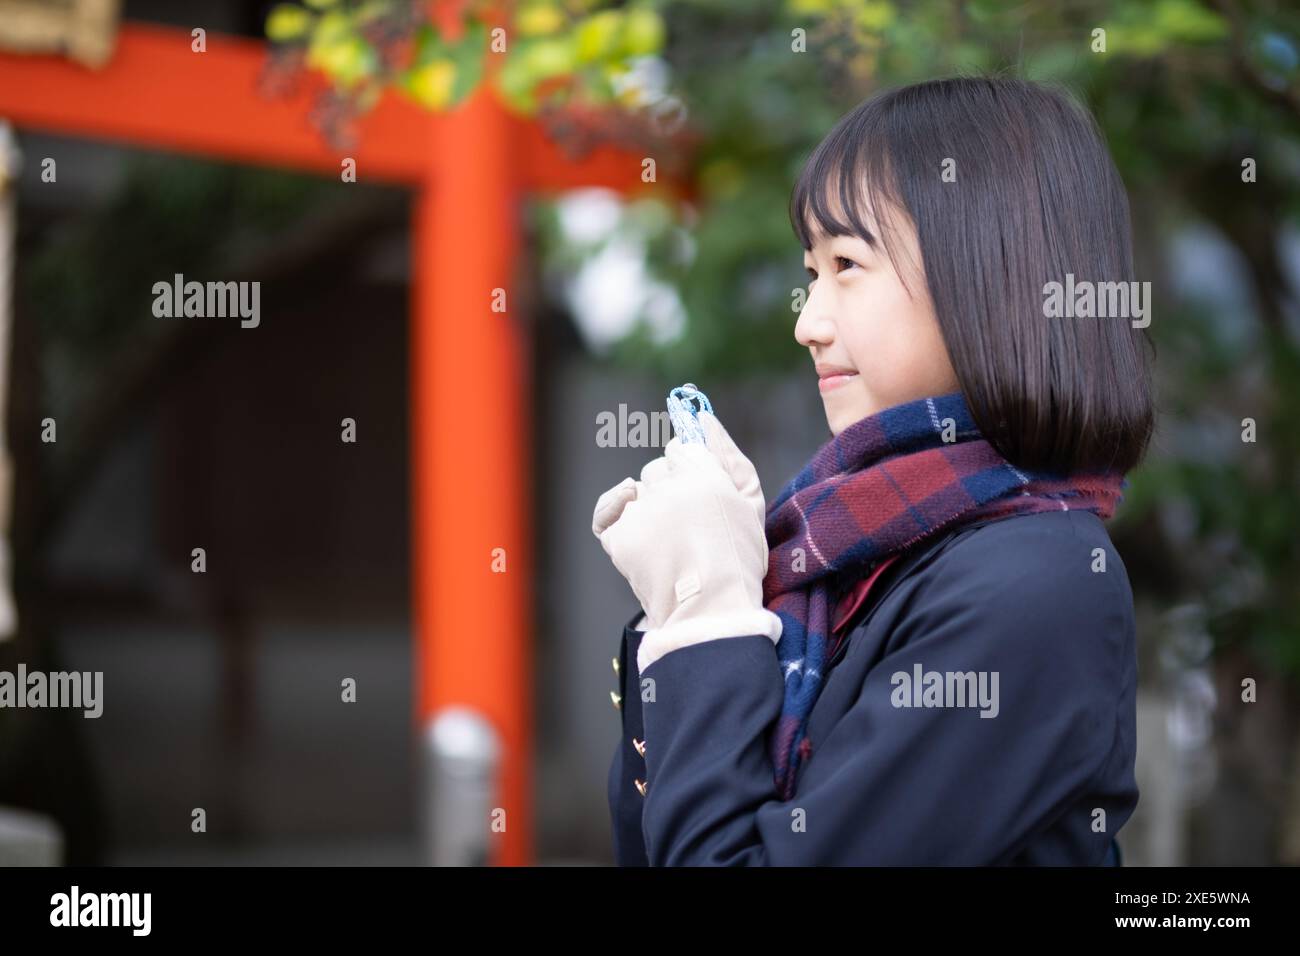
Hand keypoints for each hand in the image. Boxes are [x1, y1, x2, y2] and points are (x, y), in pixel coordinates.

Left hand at [591, 411, 781, 671]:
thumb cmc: (738, 557)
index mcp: (704, 473)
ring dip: (647, 507)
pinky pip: (608, 514)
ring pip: (636, 493)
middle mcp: (668, 486)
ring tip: (668, 539)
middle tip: (687, 523)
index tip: (698, 492)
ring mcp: (640, 512)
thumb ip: (727, 453)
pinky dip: (615, 516)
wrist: (710, 608)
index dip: (690, 469)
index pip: (681, 449)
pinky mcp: (619, 537)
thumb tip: (701, 417)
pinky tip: (632, 524)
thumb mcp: (751, 501)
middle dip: (669, 489)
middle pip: (657, 470)